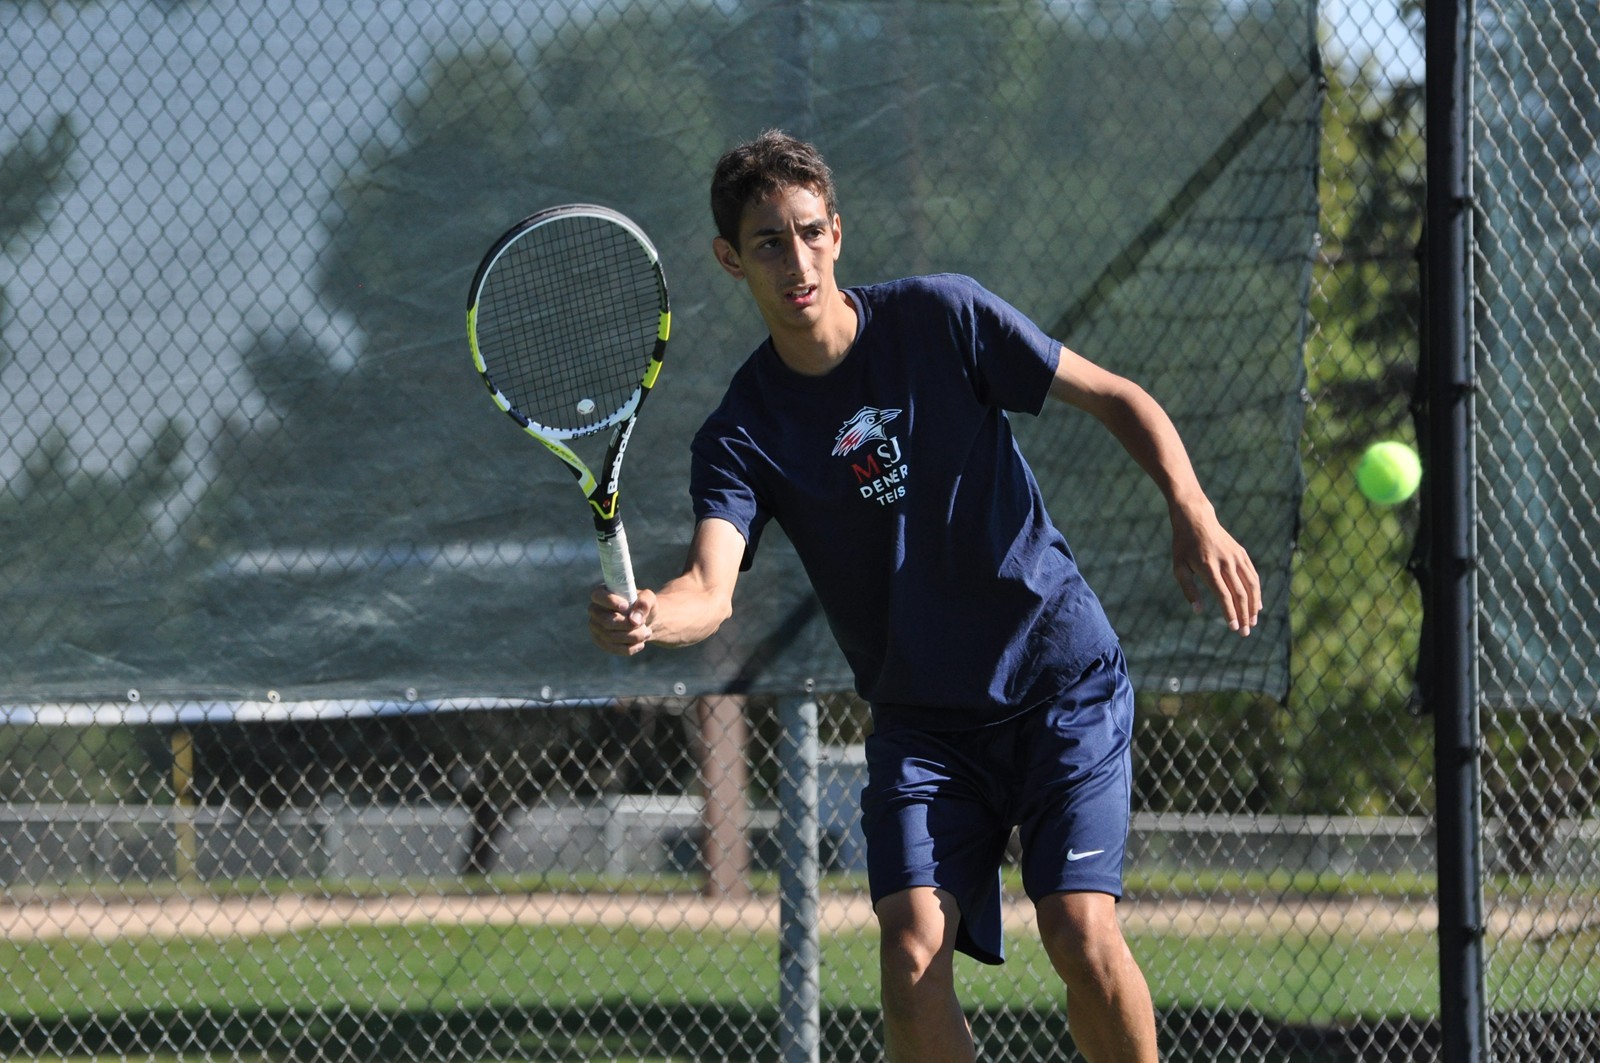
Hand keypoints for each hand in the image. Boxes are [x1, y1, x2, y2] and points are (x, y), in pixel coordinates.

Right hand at [588, 585, 655, 655]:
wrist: (644, 622)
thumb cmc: (643, 606)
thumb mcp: (649, 599)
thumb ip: (644, 603)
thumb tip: (634, 620)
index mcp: (602, 593)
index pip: (598, 596)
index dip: (611, 602)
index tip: (626, 606)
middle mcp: (595, 610)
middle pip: (606, 621)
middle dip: (628, 625)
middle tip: (643, 623)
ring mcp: (595, 627)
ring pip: (611, 637)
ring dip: (633, 637)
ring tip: (646, 633)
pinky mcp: (601, 642)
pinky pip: (613, 648)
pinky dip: (630, 648)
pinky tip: (640, 643)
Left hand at [1170, 502, 1261, 635]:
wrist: (1196, 519)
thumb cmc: (1183, 546)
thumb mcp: (1179, 567)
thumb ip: (1188, 589)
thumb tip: (1199, 611)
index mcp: (1208, 567)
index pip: (1223, 595)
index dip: (1230, 613)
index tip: (1233, 628)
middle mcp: (1225, 562)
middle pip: (1240, 593)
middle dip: (1244, 615)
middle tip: (1245, 633)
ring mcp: (1236, 557)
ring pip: (1250, 585)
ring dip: (1253, 606)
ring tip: (1253, 622)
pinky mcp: (1242, 553)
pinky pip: (1252, 575)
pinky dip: (1256, 591)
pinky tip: (1256, 605)